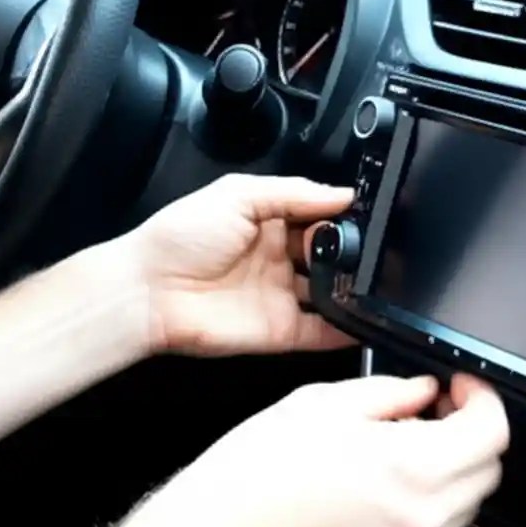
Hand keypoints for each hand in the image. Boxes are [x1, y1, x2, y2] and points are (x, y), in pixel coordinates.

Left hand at [123, 174, 354, 356]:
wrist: (148, 291)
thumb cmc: (180, 237)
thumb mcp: (237, 194)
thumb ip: (293, 192)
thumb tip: (342, 194)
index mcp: (271, 222)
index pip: (321, 218)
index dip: (344, 217)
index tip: (370, 216)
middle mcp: (280, 259)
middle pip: (332, 257)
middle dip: (356, 254)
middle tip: (371, 251)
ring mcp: (283, 296)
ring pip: (334, 294)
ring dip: (355, 291)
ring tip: (377, 284)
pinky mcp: (282, 331)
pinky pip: (324, 334)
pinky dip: (348, 331)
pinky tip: (368, 321)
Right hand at [165, 373, 508, 526]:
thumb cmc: (258, 471)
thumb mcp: (326, 401)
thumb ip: (392, 391)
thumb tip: (425, 391)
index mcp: (412, 467)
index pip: (494, 431)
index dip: (484, 399)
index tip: (463, 389)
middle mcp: (419, 517)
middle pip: (489, 472)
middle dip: (473, 435)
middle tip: (437, 414)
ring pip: (466, 508)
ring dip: (453, 474)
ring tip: (405, 451)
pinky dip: (425, 508)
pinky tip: (384, 488)